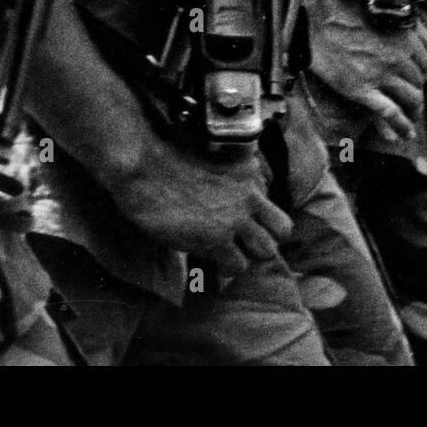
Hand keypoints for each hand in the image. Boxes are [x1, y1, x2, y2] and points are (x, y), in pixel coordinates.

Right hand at [105, 136, 292, 275]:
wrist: (143, 167)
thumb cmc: (164, 160)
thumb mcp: (210, 159)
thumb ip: (228, 178)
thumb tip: (228, 198)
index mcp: (248, 171)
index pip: (273, 202)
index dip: (260, 217)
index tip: (245, 223)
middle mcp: (249, 194)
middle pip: (283, 229)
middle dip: (265, 238)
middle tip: (243, 243)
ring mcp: (235, 218)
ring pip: (266, 251)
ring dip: (247, 255)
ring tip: (225, 253)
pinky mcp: (216, 239)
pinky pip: (237, 265)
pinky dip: (225, 267)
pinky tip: (208, 259)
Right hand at [307, 0, 426, 141]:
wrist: (315, 19)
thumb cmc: (340, 10)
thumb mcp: (377, 16)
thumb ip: (390, 28)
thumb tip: (393, 35)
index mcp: (403, 38)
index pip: (424, 64)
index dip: (421, 75)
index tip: (417, 80)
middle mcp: (397, 58)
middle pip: (418, 83)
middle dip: (417, 95)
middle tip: (414, 103)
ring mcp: (381, 75)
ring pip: (410, 99)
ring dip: (413, 112)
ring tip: (411, 120)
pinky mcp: (362, 89)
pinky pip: (390, 112)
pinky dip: (401, 125)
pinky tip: (405, 133)